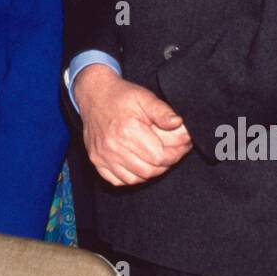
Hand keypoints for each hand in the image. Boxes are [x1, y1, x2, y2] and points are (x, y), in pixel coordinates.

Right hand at [75, 64, 192, 186]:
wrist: (94, 95)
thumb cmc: (121, 96)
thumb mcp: (144, 97)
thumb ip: (162, 112)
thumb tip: (179, 123)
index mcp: (127, 130)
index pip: (159, 156)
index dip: (175, 154)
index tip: (183, 146)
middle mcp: (113, 146)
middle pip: (149, 170)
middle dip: (166, 164)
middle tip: (173, 153)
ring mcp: (103, 156)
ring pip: (135, 179)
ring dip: (150, 171)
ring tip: (157, 158)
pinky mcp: (96, 160)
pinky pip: (118, 180)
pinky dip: (131, 177)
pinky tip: (139, 164)